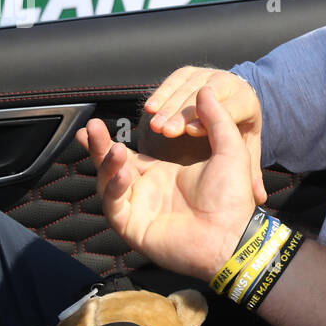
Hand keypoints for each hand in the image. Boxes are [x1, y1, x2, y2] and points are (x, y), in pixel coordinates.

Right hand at [78, 88, 256, 281]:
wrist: (234, 236)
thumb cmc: (234, 199)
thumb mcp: (228, 151)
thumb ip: (216, 120)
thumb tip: (205, 89)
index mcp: (163, 175)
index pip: (129, 155)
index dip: (111, 141)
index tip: (97, 123)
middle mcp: (146, 192)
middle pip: (112, 167)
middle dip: (99, 147)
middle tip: (91, 128)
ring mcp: (138, 210)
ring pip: (108, 184)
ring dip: (107, 164)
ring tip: (114, 147)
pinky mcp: (134, 228)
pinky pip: (114, 205)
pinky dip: (114, 188)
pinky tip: (125, 173)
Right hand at [145, 67, 265, 203]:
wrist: (232, 106)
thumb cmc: (239, 134)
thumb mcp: (246, 151)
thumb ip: (250, 173)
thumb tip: (259, 197)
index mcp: (248, 104)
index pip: (231, 109)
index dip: (211, 119)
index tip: (191, 132)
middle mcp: (230, 84)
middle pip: (207, 95)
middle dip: (185, 113)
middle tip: (168, 131)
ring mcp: (209, 75)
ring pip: (188, 86)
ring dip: (169, 105)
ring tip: (156, 125)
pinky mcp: (191, 71)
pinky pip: (176, 79)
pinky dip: (162, 93)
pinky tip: (150, 109)